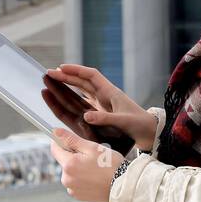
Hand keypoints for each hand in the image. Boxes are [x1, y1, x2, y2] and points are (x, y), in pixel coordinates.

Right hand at [43, 63, 158, 153]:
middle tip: (50, 74)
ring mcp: (105, 103)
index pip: (90, 76)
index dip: (76, 70)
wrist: (151, 133)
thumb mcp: (123, 121)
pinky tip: (67, 98)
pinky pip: (86, 102)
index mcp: (111, 92)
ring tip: (54, 82)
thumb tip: (86, 116)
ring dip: (69, 85)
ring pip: (83, 91)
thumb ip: (105, 118)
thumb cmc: (140, 125)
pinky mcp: (104, 112)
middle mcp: (106, 95)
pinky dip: (76, 98)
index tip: (61, 68)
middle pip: (83, 81)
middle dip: (67, 76)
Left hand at [49, 128, 123, 201]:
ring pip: (70, 171)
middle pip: (63, 160)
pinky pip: (75, 182)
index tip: (73, 141)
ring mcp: (72, 189)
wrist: (123, 186)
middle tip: (92, 156)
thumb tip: (56, 132)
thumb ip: (72, 139)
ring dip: (78, 167)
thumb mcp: (92, 147)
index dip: (62, 141)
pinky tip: (95, 177)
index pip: (55, 148)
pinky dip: (82, 178)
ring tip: (95, 168)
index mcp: (68, 165)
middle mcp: (66, 179)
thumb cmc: (111, 165)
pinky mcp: (78, 196)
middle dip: (74, 155)